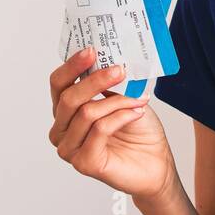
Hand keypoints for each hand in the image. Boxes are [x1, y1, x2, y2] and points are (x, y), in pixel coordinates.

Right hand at [47, 48, 178, 206]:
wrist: (157, 164)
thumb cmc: (139, 131)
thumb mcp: (125, 98)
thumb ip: (111, 83)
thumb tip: (110, 59)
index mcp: (66, 111)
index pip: (58, 84)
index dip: (72, 66)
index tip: (91, 50)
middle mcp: (61, 130)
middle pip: (68, 98)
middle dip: (96, 80)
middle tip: (120, 70)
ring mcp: (70, 148)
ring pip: (87, 112)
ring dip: (117, 102)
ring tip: (139, 100)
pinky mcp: (84, 162)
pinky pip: (100, 129)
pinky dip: (121, 117)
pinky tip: (137, 113)